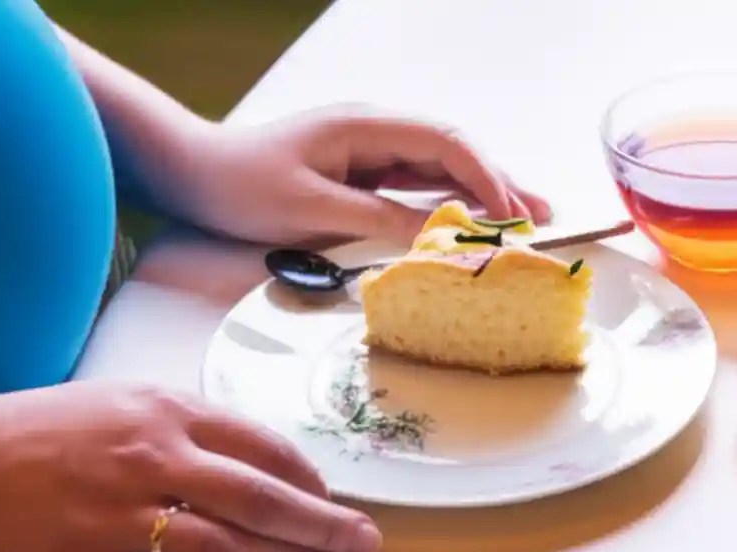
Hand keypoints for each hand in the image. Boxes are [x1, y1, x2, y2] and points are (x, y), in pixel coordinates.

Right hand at [0, 381, 379, 551]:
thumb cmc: (48, 426)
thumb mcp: (131, 397)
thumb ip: (200, 423)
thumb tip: (270, 461)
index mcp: (166, 414)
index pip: (265, 448)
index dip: (313, 479)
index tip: (336, 498)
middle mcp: (151, 463)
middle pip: (262, 502)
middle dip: (325, 527)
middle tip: (363, 542)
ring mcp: (121, 520)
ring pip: (227, 551)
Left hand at [175, 105, 552, 244]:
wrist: (194, 173)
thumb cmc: (241, 185)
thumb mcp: (309, 208)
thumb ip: (374, 221)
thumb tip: (436, 239)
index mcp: (366, 127)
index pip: (445, 144)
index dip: (486, 177)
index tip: (513, 213)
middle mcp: (376, 132)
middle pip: (454, 152)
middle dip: (500, 183)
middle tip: (542, 217)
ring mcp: (370, 152)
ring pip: (441, 169)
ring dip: (482, 194)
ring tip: (525, 222)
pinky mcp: (362, 174)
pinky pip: (417, 186)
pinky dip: (450, 205)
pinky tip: (473, 223)